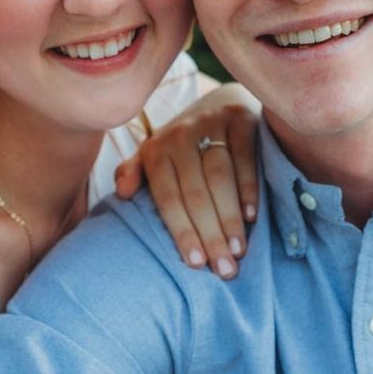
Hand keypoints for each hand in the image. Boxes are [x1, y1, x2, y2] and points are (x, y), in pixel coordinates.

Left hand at [117, 82, 259, 279]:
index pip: (167, 197)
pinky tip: (252, 217)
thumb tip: (120, 192)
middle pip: (195, 192)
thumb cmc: (185, 147)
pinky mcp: (240, 118)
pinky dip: (249, 188)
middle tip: (224, 269)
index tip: (196, 265)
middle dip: (209, 234)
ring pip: (220, 178)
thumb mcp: (155, 156)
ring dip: (230, 217)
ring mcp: (211, 123)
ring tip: (238, 251)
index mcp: (155, 150)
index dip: (182, 231)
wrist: (220, 104)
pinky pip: (245, 158)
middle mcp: (180, 134)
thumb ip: (135, 173)